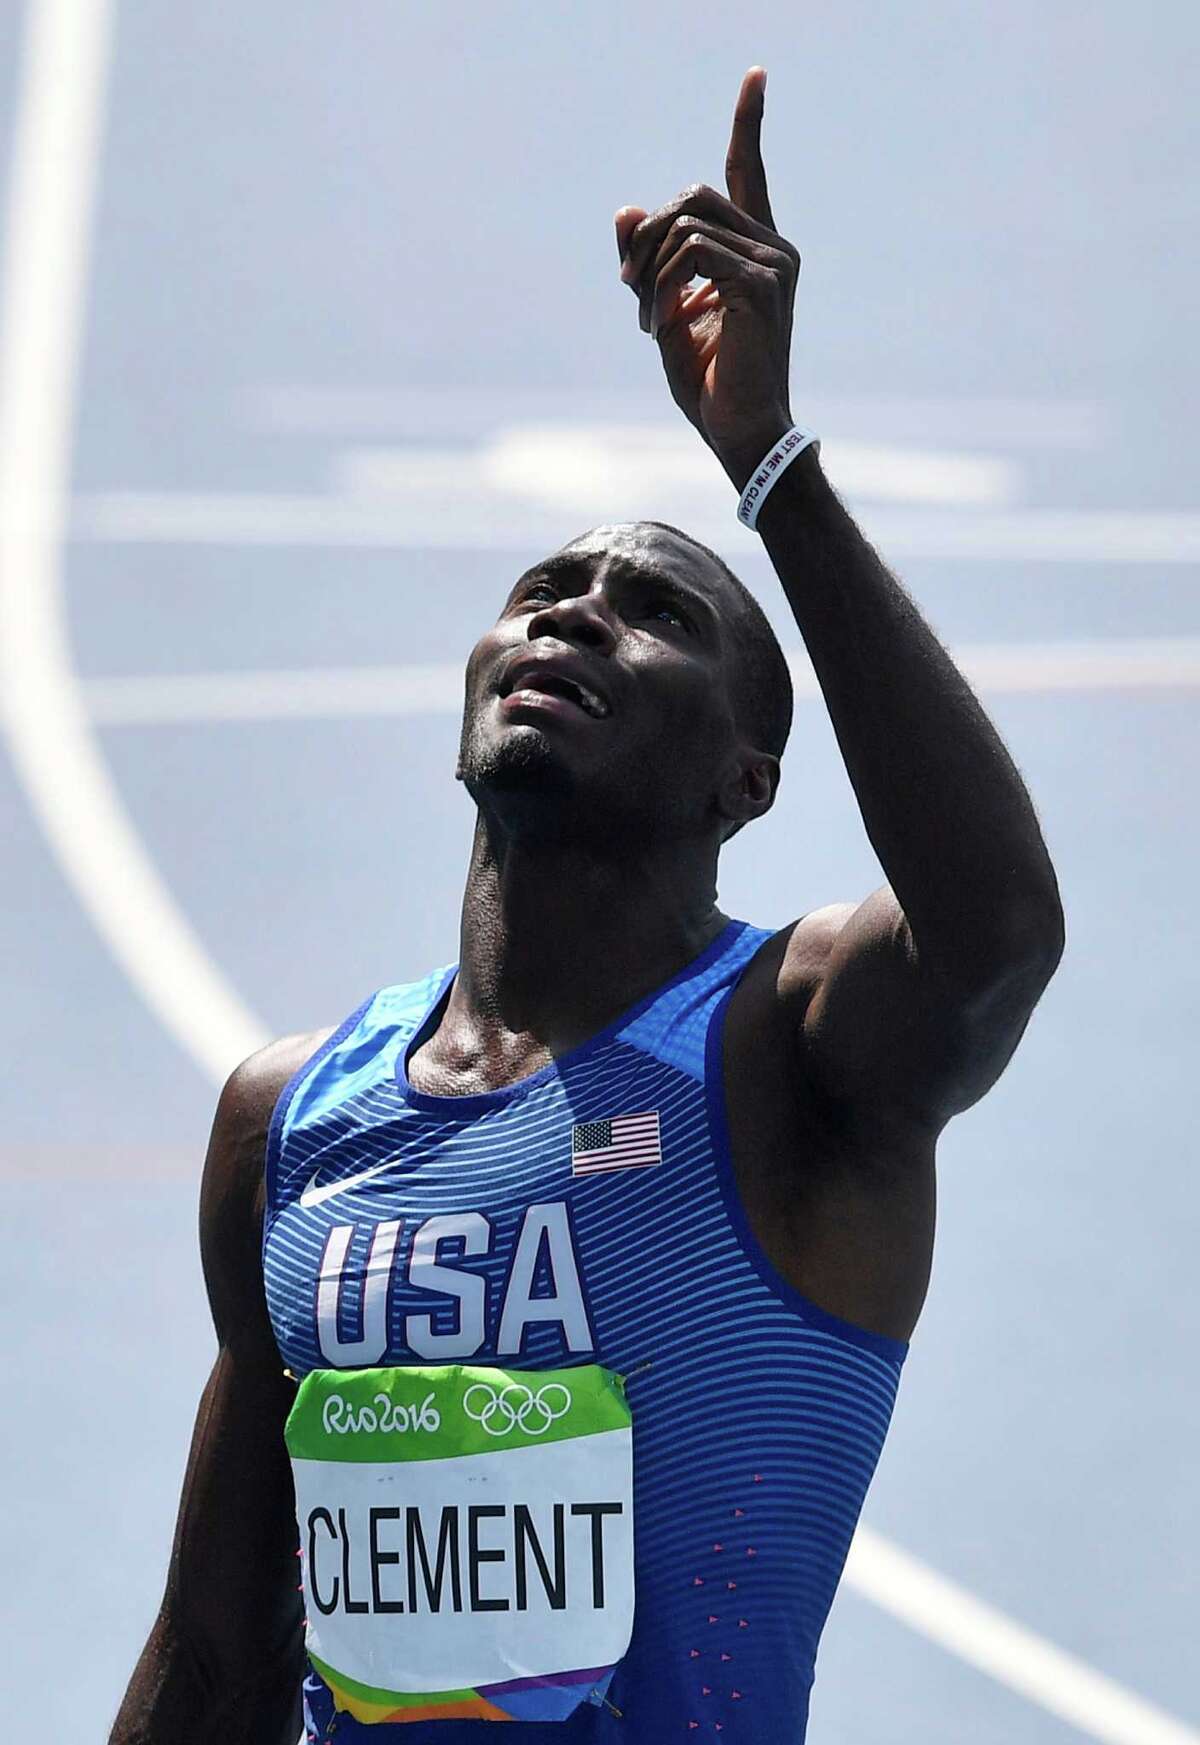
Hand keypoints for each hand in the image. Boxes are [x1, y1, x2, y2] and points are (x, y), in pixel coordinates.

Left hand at [614, 67, 799, 484]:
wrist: (740, 431)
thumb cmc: (710, 381)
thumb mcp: (663, 309)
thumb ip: (647, 259)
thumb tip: (625, 209)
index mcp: (757, 248)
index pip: (749, 171)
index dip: (748, 121)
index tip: (755, 74)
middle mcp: (775, 247)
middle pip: (693, 193)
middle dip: (645, 236)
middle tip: (627, 290)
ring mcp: (774, 263)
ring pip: (686, 221)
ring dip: (647, 270)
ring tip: (646, 322)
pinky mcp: (762, 284)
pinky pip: (691, 253)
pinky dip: (661, 286)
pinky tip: (658, 327)